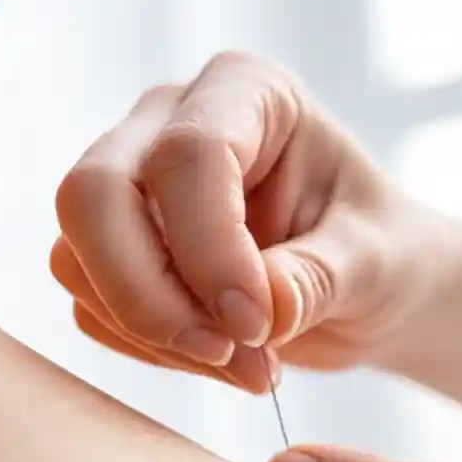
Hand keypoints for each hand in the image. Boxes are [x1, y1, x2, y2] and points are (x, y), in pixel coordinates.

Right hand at [49, 51, 449, 391]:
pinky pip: (91, 307)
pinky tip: (223, 362)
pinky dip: (150, 351)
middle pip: (93, 195)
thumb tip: (257, 309)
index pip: (185, 155)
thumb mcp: (377, 262)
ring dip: (156, 334)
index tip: (259, 323)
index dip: (209, 249)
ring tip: (252, 368)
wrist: (370, 292)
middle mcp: (169, 122)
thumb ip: (319, 278)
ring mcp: (131, 185)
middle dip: (148, 295)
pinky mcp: (112, 250)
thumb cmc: (384, 254)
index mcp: (246, 92)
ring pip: (77, 259)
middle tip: (228, 355)